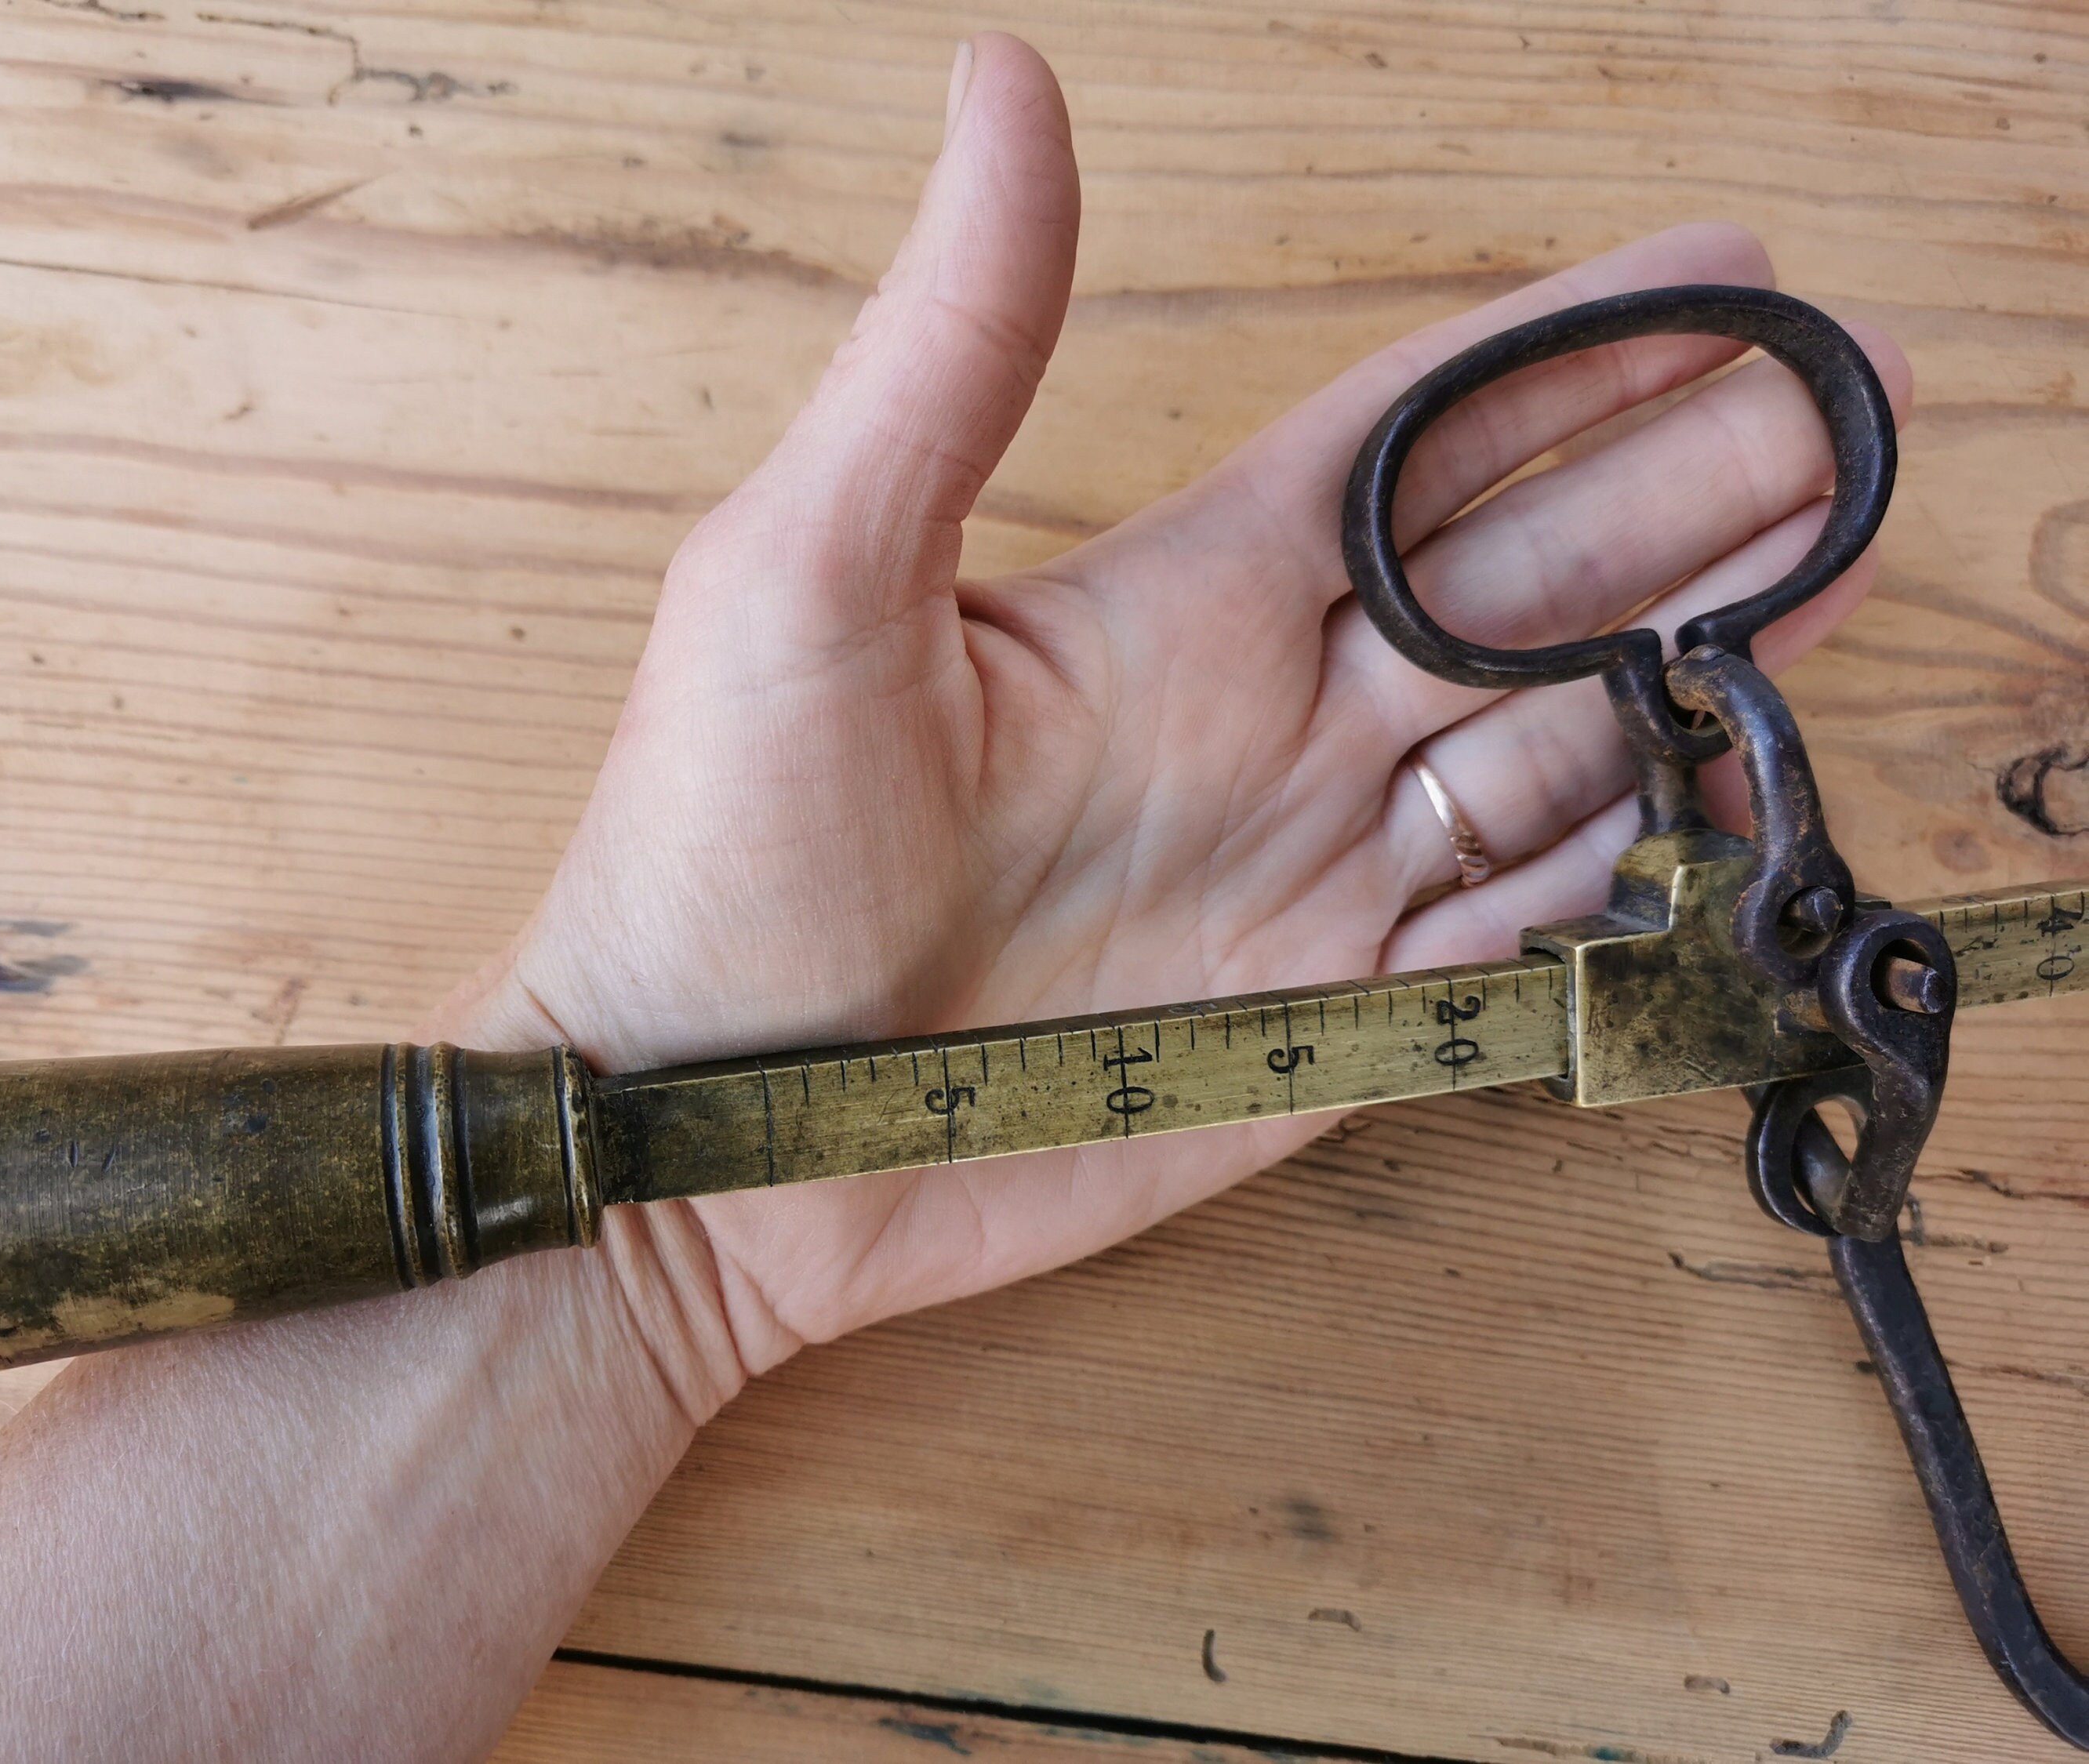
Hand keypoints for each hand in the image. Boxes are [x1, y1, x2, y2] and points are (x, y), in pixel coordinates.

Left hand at [431, 34, 1908, 1379]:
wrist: (701, 1141)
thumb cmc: (713, 854)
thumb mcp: (807, 570)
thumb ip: (952, 344)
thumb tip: (1004, 81)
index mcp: (1179, 601)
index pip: (1424, 442)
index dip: (1577, 352)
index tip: (1723, 275)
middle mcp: (1269, 722)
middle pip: (1533, 580)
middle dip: (1692, 488)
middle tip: (1848, 410)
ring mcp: (1308, 879)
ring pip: (1557, 749)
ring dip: (1691, 662)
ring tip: (1835, 566)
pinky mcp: (1325, 1031)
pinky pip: (1516, 936)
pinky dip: (1622, 871)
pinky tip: (1714, 800)